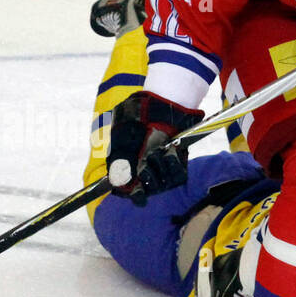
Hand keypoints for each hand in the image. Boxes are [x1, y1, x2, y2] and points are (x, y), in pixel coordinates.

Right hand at [106, 91, 202, 205]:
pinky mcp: (178, 165)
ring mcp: (162, 170)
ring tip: (158, 148)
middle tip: (146, 159)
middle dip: (147, 175)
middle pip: (147, 190)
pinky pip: (178, 176)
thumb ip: (119, 158)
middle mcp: (145, 172)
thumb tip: (117, 182)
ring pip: (162, 184)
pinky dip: (173, 162)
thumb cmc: (138, 116)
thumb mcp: (122, 134)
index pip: (129, 191)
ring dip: (159, 166)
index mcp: (128, 167)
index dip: (133, 194)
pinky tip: (170, 149)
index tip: (138, 192)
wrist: (163, 102)